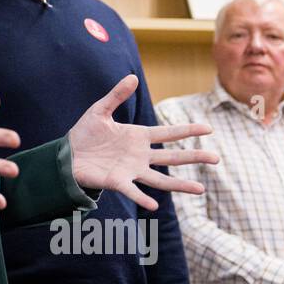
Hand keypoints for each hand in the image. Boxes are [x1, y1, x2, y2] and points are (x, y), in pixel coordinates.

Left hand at [65, 75, 219, 210]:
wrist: (66, 154)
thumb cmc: (85, 133)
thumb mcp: (100, 110)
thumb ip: (116, 95)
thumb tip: (133, 77)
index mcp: (138, 137)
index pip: (169, 133)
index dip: (188, 130)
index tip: (209, 129)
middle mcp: (140, 155)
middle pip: (172, 157)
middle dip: (194, 157)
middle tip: (217, 158)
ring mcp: (131, 170)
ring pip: (161, 179)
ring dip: (180, 185)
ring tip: (200, 189)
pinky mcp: (117, 181)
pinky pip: (133, 191)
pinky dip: (142, 198)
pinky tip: (154, 205)